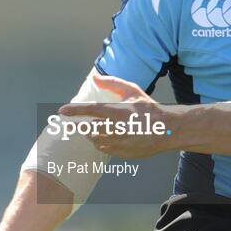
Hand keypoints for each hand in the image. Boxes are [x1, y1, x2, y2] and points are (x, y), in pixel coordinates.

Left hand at [58, 74, 177, 158]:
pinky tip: (100, 139)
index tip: (62, 111)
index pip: (92, 110)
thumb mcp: (133, 91)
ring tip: (88, 130)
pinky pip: (104, 150)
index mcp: (120, 112)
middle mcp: (119, 129)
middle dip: (78, 127)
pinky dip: (99, 144)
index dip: (75, 111)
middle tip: (70, 124)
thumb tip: (94, 77)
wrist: (168, 130)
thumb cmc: (149, 108)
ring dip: (89, 135)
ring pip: (96, 141)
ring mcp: (122, 143)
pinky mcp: (124, 153)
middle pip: (90, 129)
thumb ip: (113, 83)